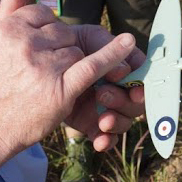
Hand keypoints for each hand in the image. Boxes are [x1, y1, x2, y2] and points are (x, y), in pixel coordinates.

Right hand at [0, 0, 139, 156]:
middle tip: (44, 69)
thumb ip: (9, 4)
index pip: (43, 15)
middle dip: (59, 49)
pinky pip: (92, 66)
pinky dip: (112, 56)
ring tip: (48, 83)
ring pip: (76, 51)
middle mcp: (26, 43)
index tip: (42, 46)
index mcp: (9, 28)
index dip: (46, 31)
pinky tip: (128, 45)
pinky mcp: (61, 88)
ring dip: (70, 66)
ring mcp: (44, 66)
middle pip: (62, 33)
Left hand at [62, 25, 146, 150]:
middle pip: (136, 101)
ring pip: (124, 120)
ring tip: (103, 120)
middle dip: (124, 101)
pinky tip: (99, 141)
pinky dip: (105, 140)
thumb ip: (104, 48)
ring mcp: (105, 106)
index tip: (136, 90)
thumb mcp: (86, 40)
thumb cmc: (66, 46)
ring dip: (118, 121)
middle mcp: (117, 87)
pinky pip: (106, 137)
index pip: (141, 76)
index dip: (142, 84)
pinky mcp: (91, 123)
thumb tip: (125, 69)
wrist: (38, 72)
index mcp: (121, 66)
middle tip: (104, 94)